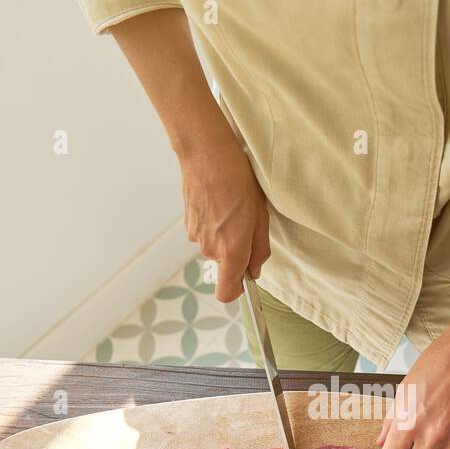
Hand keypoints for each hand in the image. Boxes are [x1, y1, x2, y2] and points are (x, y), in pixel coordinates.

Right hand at [179, 139, 270, 302]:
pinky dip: (214, 223)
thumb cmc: (238, 182)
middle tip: (247, 222)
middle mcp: (210, 249)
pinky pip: (206, 233)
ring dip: (226, 234)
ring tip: (233, 207)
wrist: (207, 155)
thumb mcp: (261, 217)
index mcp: (231, 251)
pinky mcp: (188, 224)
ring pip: (215, 247)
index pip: (227, 293)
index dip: (238, 290)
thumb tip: (255, 270)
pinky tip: (219, 202)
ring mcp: (196, 237)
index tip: (247, 279)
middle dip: (237, 251)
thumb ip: (259, 250)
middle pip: (225, 265)